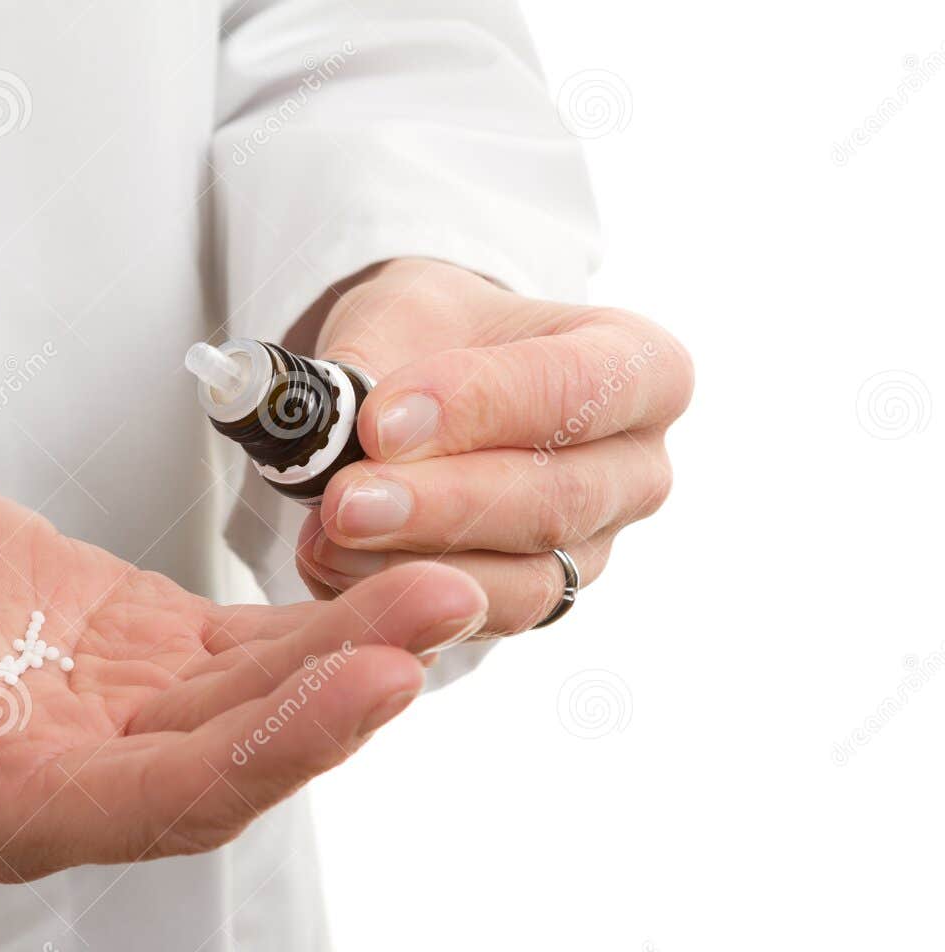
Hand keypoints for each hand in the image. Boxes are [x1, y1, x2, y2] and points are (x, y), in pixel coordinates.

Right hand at [0, 460, 486, 880]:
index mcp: (8, 804)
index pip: (170, 799)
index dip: (276, 747)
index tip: (368, 680)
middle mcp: (81, 777)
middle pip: (241, 753)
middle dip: (344, 691)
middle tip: (437, 610)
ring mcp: (118, 716)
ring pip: (258, 698)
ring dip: (348, 648)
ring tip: (434, 581)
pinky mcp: (138, 653)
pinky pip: (241, 649)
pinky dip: (310, 620)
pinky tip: (373, 582)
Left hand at [290, 258, 691, 634]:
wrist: (423, 387)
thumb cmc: (431, 336)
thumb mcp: (402, 315)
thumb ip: (372, 370)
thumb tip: (331, 429)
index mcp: (640, 368)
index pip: (584, 388)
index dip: (483, 407)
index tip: (382, 423)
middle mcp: (637, 468)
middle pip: (556, 499)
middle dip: (441, 505)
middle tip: (345, 501)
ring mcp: (597, 546)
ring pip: (525, 580)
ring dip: (417, 567)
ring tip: (327, 538)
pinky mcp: (539, 601)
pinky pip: (481, 620)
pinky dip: (403, 599)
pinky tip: (334, 570)